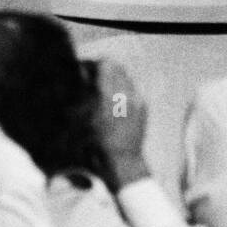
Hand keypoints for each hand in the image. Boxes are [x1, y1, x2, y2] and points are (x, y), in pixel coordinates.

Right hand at [91, 59, 150, 189]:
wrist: (123, 161)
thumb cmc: (96, 145)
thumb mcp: (83, 119)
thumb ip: (84, 93)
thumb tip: (83, 75)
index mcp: (109, 95)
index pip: (105, 64)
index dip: (93, 64)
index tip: (84, 70)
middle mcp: (126, 93)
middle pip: (117, 66)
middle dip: (103, 69)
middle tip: (92, 77)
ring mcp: (138, 99)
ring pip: (126, 76)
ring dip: (114, 78)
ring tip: (103, 90)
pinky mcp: (144, 106)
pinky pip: (133, 89)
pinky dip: (123, 90)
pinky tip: (115, 102)